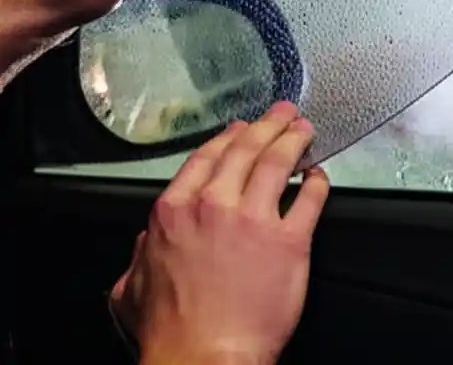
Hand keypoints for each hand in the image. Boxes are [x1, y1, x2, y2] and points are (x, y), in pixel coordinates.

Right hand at [111, 103, 329, 364]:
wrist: (205, 357)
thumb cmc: (170, 332)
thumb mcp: (131, 289)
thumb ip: (140, 257)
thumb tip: (145, 244)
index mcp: (174, 212)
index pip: (206, 159)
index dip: (228, 139)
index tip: (240, 129)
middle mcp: (214, 206)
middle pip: (246, 150)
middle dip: (267, 126)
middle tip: (283, 113)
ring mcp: (254, 220)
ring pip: (278, 163)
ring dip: (294, 140)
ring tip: (305, 129)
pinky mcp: (290, 240)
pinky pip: (311, 199)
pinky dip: (318, 182)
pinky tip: (320, 176)